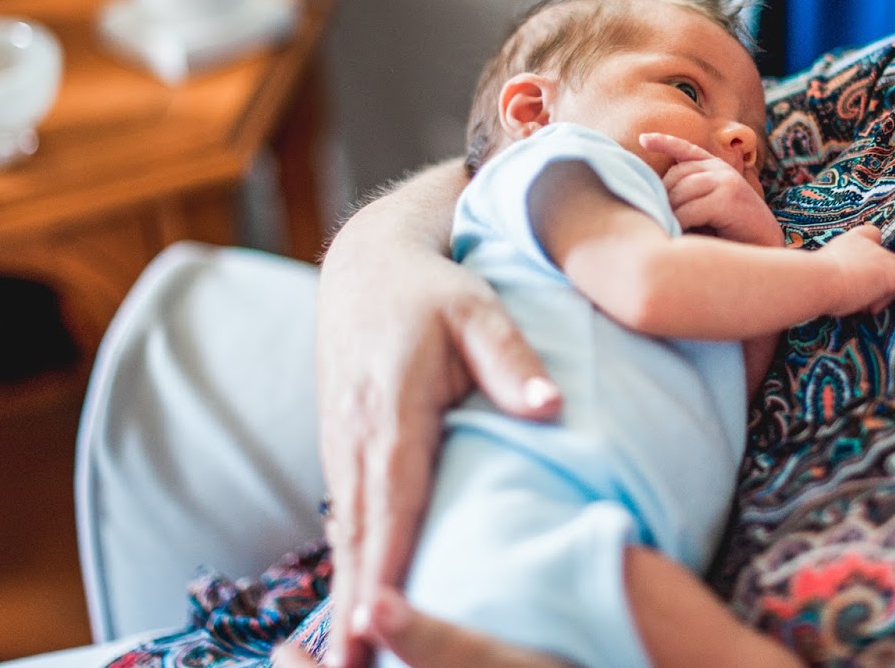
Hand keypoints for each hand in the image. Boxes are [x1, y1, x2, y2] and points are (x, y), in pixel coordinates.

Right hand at [317, 170, 562, 667]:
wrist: (366, 267)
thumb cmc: (432, 291)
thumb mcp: (477, 309)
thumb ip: (512, 360)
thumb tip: (551, 409)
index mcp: (392, 413)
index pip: (391, 504)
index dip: (383, 569)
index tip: (375, 626)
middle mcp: (357, 440)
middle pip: (359, 540)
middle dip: (355, 612)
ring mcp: (343, 450)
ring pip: (347, 538)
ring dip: (348, 601)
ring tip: (351, 666)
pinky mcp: (344, 454)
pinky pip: (348, 523)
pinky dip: (350, 571)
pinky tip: (357, 616)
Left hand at [640, 132, 781, 246]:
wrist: (765, 250)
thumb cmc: (731, 235)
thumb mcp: (708, 210)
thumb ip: (688, 197)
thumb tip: (653, 196)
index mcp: (717, 168)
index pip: (686, 150)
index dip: (664, 142)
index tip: (643, 139)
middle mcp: (721, 170)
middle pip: (675, 177)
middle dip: (665, 199)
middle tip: (663, 221)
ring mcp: (725, 181)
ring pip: (679, 193)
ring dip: (672, 215)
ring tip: (672, 231)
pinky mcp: (727, 197)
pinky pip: (688, 210)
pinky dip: (680, 224)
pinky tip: (681, 234)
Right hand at [816, 225, 894, 313]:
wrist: (815, 281)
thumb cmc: (814, 283)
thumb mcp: (826, 278)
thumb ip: (841, 279)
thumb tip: (851, 295)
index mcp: (849, 242)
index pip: (871, 236)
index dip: (875, 253)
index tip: (872, 269)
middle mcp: (869, 244)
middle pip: (888, 263)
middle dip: (880, 286)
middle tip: (864, 303)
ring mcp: (883, 258)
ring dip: (886, 295)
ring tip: (867, 307)